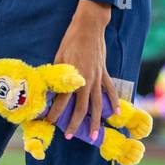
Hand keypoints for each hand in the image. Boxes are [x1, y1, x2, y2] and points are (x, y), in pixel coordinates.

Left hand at [45, 0, 119, 142]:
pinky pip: (110, 91)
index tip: (49, 122)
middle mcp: (86, 82)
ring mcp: (98, 79)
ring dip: (96, 122)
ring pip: (98, 105)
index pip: (62, 101)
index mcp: (73, 78)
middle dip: (75, 124)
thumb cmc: (70, 41)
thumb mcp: (59, 58)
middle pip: (81, 109)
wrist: (89, 28)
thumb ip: (59, 76)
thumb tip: (53, 90)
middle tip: (69, 136)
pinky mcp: (105, 74)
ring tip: (95, 136)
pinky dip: (114, 102)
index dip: (55, 113)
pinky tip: (115, 114)